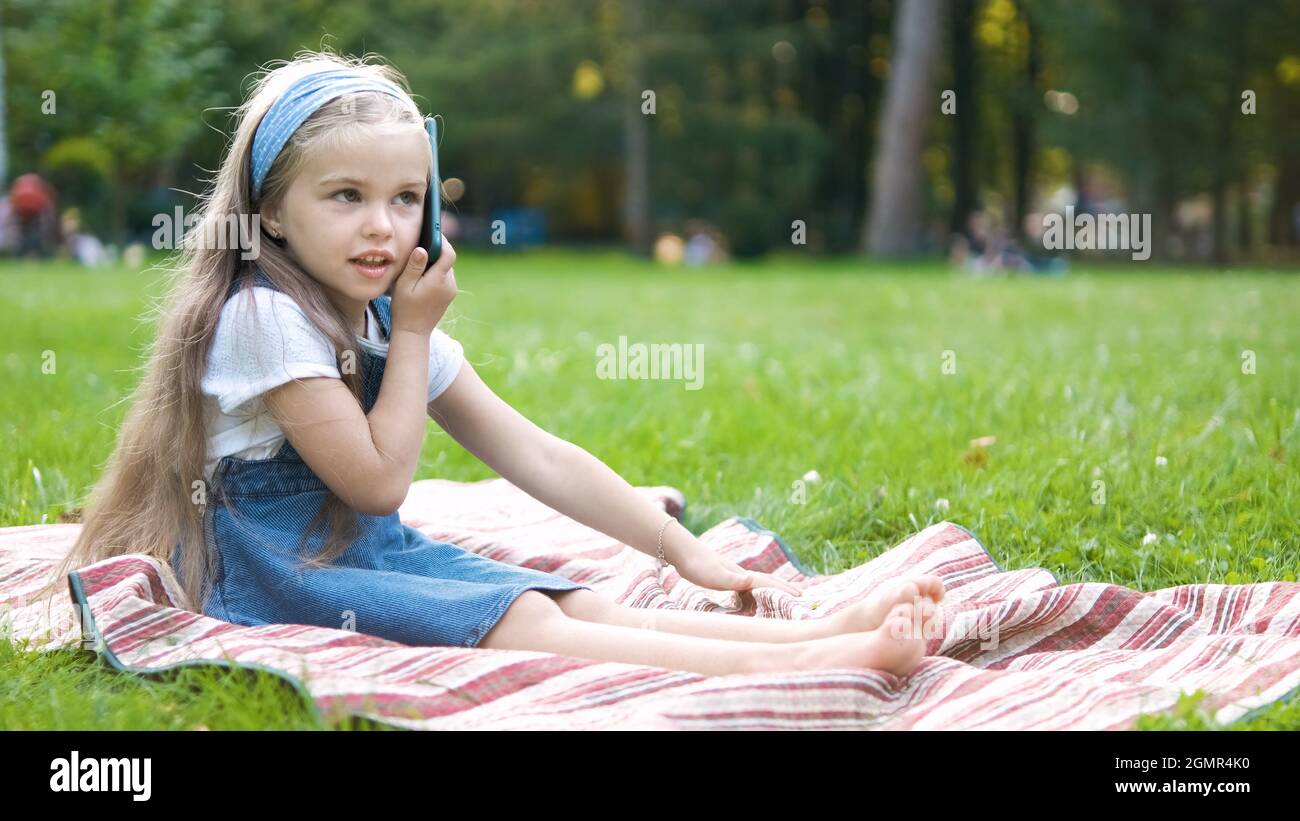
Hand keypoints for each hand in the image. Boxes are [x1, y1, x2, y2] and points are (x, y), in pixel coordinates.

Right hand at [390, 239, 456, 335]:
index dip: (441, 240)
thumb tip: (422, 249)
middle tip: (421, 245)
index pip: (448, 253)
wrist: (413, 333)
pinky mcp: (449, 295)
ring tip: (419, 262)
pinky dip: (436, 272)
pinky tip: (422, 276)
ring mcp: (451, 291)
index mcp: (439, 280)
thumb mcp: (404, 286)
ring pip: (446, 268)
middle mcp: (449, 285)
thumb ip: (414, 266)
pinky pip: (445, 277)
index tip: (431, 232)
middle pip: (448, 259)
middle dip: (436, 250)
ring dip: (435, 262)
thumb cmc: (405, 309)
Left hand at [670, 537, 803, 597]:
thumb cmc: (697, 566)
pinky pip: (745, 585)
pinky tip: (751, 593)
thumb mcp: (714, 576)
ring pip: (758, 582)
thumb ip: (733, 579)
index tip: (801, 596)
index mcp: (742, 575)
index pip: (768, 583)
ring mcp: (733, 573)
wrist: (683, 551)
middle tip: (801, 594)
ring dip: (772, 587)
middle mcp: (741, 573)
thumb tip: (752, 579)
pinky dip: (754, 589)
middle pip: (767, 580)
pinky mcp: (724, 575)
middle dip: (784, 587)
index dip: (784, 590)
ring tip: (783, 594)